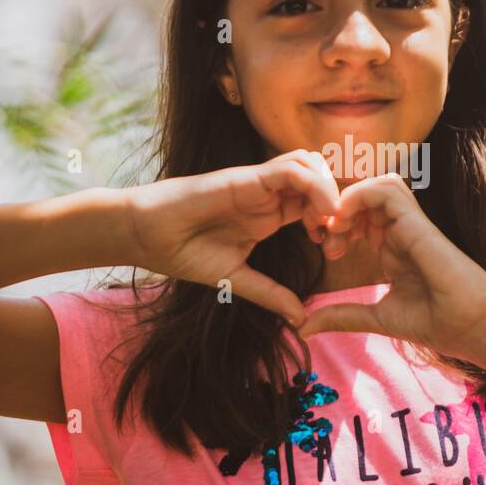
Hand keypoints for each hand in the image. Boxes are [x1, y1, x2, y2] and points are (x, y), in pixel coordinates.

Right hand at [125, 150, 340, 323]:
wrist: (147, 236)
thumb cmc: (184, 252)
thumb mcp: (237, 279)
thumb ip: (271, 294)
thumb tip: (301, 320)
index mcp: (270, 214)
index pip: (316, 203)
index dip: (332, 222)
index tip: (332, 249)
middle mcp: (269, 195)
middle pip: (321, 178)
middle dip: (338, 203)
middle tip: (335, 236)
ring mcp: (259, 183)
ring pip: (311, 165)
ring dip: (328, 190)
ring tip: (327, 224)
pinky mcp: (247, 177)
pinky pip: (292, 169)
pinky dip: (314, 185)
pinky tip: (318, 213)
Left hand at [297, 172, 485, 358]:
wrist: (469, 327)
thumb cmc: (435, 323)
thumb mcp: (376, 317)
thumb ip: (341, 316)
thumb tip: (302, 328)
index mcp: (393, 248)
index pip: (361, 218)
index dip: (336, 225)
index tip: (326, 251)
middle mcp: (400, 232)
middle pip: (364, 198)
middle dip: (336, 211)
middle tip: (322, 237)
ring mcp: (409, 224)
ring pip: (376, 186)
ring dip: (348, 199)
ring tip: (334, 227)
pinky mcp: (416, 222)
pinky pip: (386, 190)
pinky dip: (359, 195)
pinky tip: (343, 220)